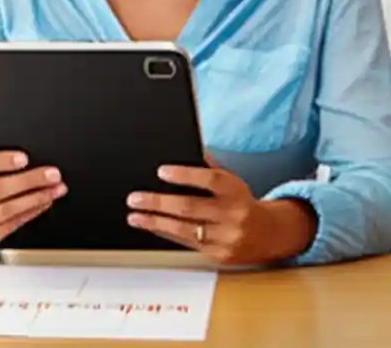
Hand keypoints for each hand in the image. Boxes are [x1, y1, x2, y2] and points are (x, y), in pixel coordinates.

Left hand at [125, 156, 316, 264]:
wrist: (273, 234)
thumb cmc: (242, 202)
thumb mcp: (232, 181)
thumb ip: (208, 168)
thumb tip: (182, 151)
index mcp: (236, 191)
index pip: (211, 179)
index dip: (185, 175)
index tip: (161, 171)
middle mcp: (234, 215)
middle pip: (190, 207)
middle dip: (158, 203)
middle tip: (135, 198)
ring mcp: (228, 238)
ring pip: (185, 229)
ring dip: (155, 222)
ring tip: (135, 216)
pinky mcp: (221, 255)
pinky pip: (188, 244)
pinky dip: (167, 234)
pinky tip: (152, 227)